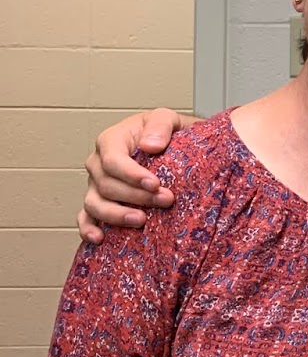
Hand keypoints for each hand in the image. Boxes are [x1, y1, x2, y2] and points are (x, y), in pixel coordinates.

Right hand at [78, 108, 192, 242]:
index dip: (131, 174)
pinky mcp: (99, 202)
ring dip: (116, 215)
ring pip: (95, 204)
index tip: (155, 183)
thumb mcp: (167, 118)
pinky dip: (88, 229)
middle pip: (107, 185)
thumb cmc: (165, 132)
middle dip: (136, 196)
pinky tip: (99, 238)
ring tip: (142, 221)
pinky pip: (86, 218)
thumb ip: (160, 125)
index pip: (113, 160)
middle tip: (166, 200)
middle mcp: (98, 164)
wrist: (171, 147)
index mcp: (111, 141)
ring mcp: (95, 185)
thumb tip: (149, 146)